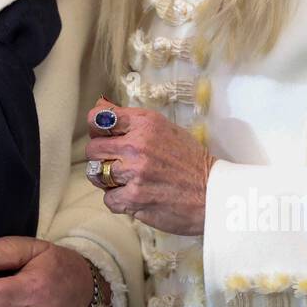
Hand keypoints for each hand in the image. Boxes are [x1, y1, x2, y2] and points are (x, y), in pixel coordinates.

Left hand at [85, 96, 216, 237]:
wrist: (213, 193)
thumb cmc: (189, 160)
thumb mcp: (163, 128)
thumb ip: (131, 119)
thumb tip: (99, 106)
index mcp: (145, 123)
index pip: (99, 118)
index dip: (96, 129)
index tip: (102, 136)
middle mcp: (137, 145)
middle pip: (93, 149)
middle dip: (102, 157)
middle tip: (118, 163)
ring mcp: (135, 173)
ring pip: (96, 174)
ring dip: (108, 180)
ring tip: (127, 180)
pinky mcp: (135, 199)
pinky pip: (108, 199)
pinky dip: (119, 200)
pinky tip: (135, 196)